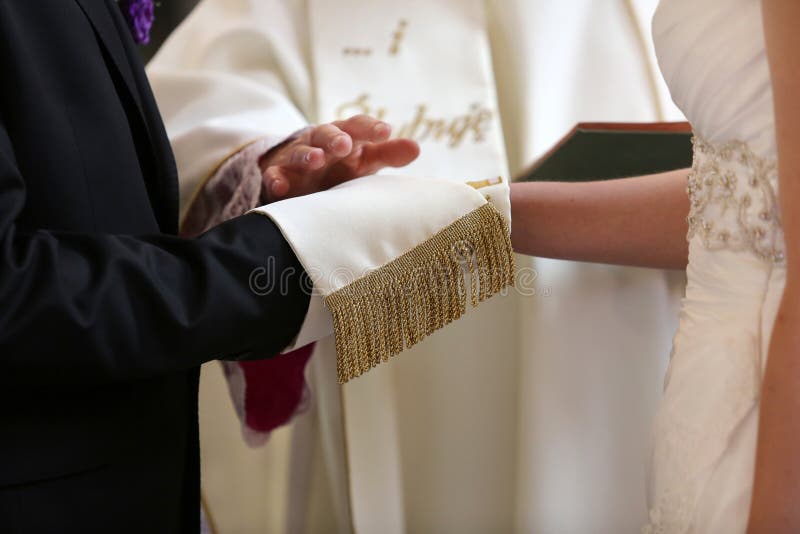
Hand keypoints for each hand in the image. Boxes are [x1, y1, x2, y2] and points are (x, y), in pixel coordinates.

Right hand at [259, 114, 419, 201]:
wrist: (297, 173)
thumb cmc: (340, 165)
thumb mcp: (364, 160)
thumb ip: (388, 154)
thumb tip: (417, 148)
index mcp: (345, 136)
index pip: (358, 126)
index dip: (370, 128)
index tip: (385, 132)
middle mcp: (320, 143)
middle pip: (327, 134)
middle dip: (335, 138)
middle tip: (345, 144)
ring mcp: (297, 159)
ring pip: (300, 153)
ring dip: (307, 155)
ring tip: (316, 160)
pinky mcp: (278, 176)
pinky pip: (274, 176)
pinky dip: (275, 180)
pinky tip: (279, 187)